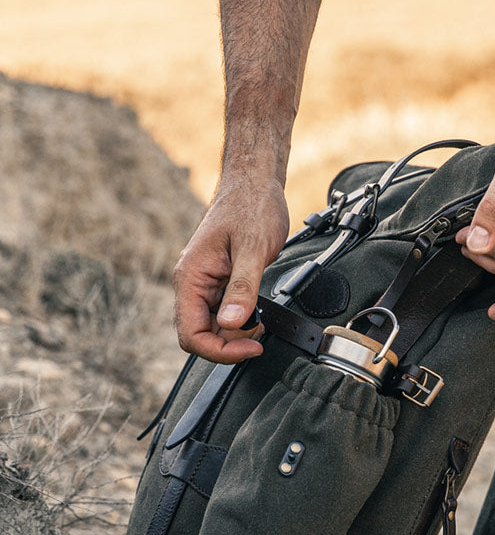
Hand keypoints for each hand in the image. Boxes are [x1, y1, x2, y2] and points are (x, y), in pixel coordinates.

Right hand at [173, 175, 289, 361]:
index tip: (251, 347)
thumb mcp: (253, 249)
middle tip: (260, 337)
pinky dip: (242, 321)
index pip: (191, 334)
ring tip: (262, 322)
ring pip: (212, 327)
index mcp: (191, 277)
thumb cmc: (251, 207)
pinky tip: (258, 313)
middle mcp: (193, 284)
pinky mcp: (219, 282)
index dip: (220, 350)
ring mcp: (205, 284)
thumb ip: (243, 288)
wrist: (255, 184)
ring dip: (236, 334)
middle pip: (199, 335)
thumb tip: (233, 323)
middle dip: (230, 345)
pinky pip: (224, 313)